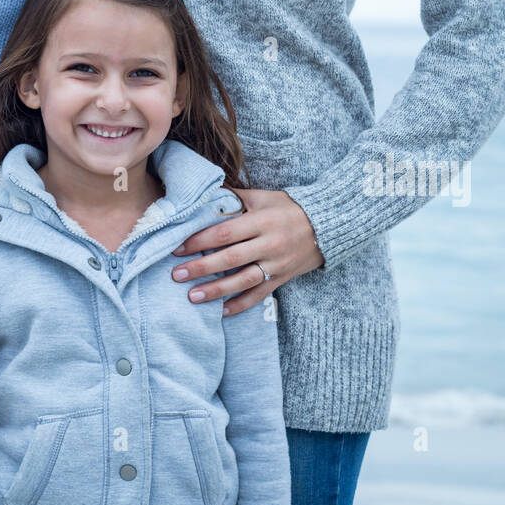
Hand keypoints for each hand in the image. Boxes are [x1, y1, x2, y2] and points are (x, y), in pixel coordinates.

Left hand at [170, 187, 323, 315]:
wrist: (328, 225)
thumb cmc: (289, 207)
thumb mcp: (263, 196)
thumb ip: (235, 197)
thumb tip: (204, 193)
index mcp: (261, 221)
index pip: (224, 232)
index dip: (199, 241)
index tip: (178, 248)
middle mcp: (268, 244)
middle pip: (229, 258)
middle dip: (200, 268)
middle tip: (176, 275)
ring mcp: (276, 264)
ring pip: (242, 281)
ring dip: (215, 290)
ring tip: (192, 297)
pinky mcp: (282, 278)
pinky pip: (259, 295)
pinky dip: (240, 305)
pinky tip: (221, 311)